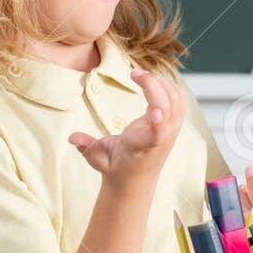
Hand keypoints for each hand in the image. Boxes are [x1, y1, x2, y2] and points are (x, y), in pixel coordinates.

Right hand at [68, 69, 184, 188]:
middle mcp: (162, 136)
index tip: (156, 112)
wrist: (135, 179)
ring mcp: (172, 129)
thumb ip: (87, 147)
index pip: (157, 134)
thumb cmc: (115, 167)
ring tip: (140, 74)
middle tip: (134, 72)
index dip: (159, 123)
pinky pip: (180, 99)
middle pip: (168, 107)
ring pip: (177, 100)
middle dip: (153, 85)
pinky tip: (154, 80)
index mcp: (142, 145)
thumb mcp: (97, 159)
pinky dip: (169, 85)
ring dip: (161, 82)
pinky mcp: (175, 123)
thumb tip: (71, 138)